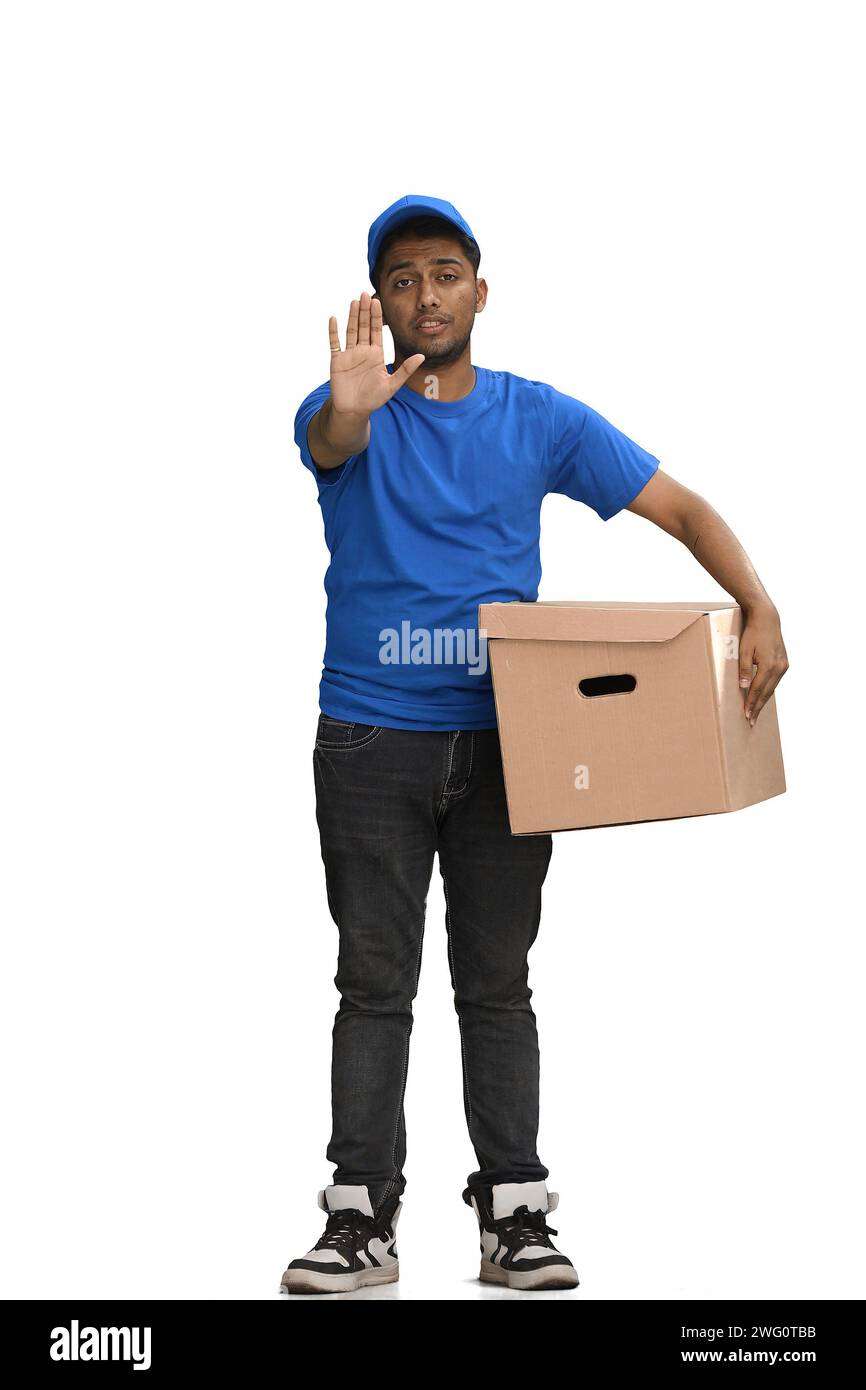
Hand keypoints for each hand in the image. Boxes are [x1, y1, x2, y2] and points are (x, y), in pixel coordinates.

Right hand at [328, 292, 424, 417]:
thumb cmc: (373, 399)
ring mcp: (349, 355)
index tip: (377, 301)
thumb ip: (405, 370)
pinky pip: (335, 344)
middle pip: (363, 327)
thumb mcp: (392, 385)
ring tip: (354, 301)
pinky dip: (333, 332)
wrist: (354, 410)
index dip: (376, 316)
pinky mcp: (337, 361)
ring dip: (351, 316)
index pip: (376, 331)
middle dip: (364, 311)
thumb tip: (421, 357)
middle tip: (366, 294)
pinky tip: (333, 319)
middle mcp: (362, 351)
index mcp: (376, 354)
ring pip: (350, 331)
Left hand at [738, 605, 788, 725]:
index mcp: (768, 665)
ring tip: (755, 712)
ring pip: (772, 688)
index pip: (758, 690)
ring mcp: (784, 665)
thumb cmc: (753, 633)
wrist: (767, 618)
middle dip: (758, 707)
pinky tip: (763, 697)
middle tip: (751, 721)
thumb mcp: (744, 650)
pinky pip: (775, 681)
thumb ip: (744, 669)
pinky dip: (769, 690)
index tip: (747, 715)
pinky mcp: (784, 663)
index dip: (752, 703)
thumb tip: (744, 687)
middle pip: (767, 692)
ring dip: (764, 700)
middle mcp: (779, 667)